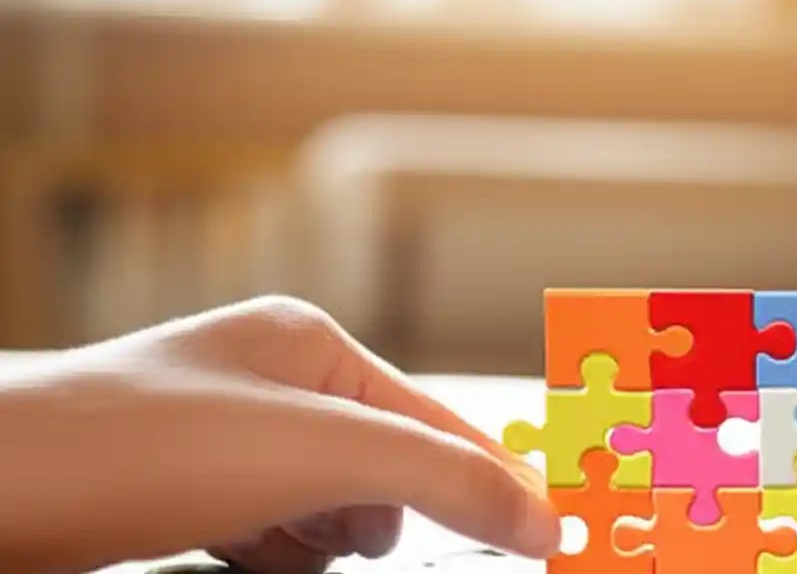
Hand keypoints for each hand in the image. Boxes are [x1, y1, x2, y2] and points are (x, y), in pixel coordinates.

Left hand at [0, 296, 559, 573]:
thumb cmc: (142, 443)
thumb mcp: (316, 453)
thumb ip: (438, 478)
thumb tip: (535, 514)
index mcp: (310, 346)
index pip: (435, 420)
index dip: (491, 477)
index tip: (550, 534)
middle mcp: (273, 385)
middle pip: (383, 472)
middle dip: (370, 516)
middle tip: (331, 529)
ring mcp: (229, 441)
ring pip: (329, 513)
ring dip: (316, 543)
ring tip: (260, 539)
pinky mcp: (190, 497)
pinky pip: (272, 539)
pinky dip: (270, 558)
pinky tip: (232, 553)